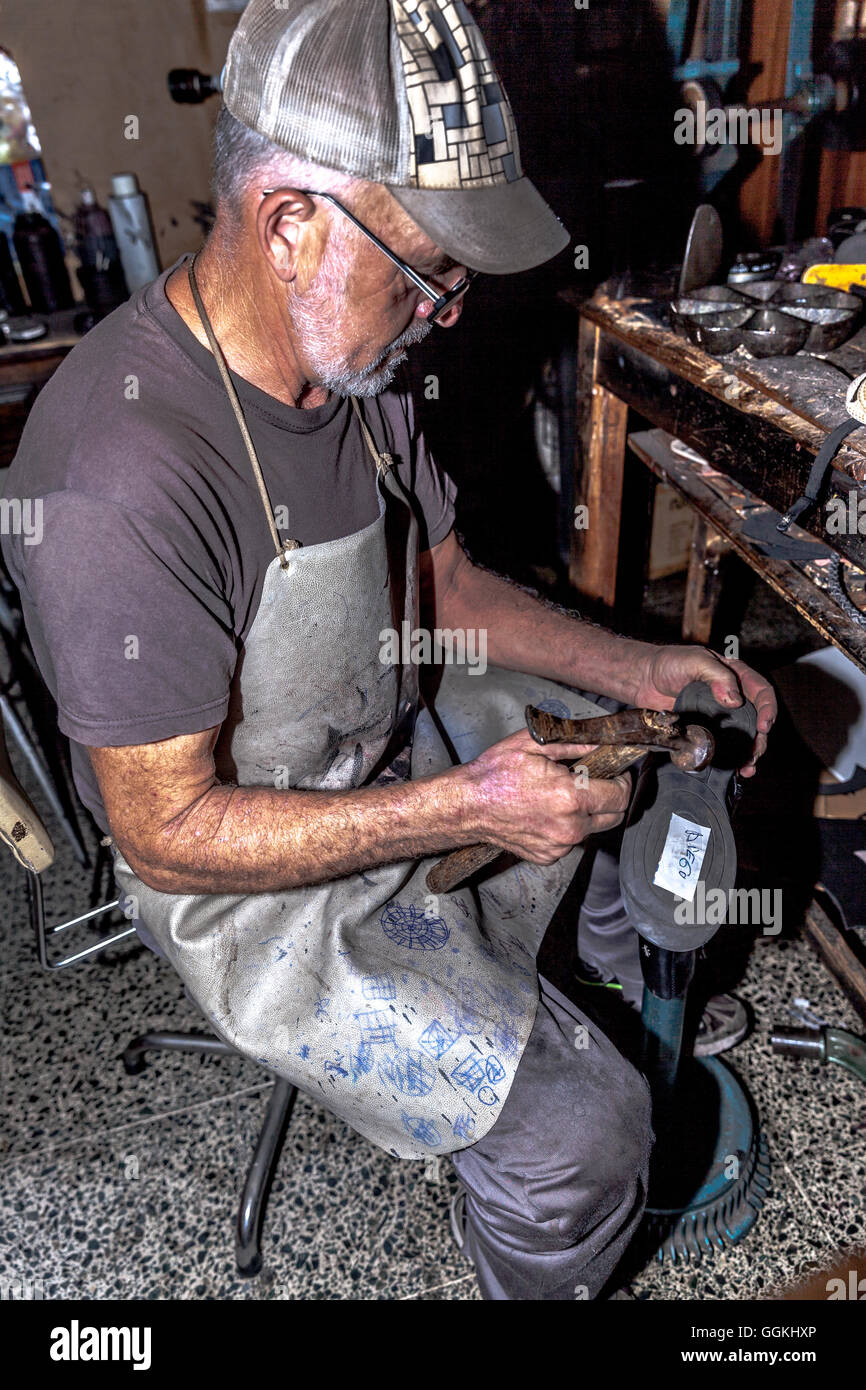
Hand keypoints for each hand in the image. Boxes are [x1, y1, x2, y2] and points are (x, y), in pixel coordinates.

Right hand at [459, 728, 631, 863]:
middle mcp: (569, 827)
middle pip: (614, 817)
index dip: (623, 782)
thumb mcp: (534, 745)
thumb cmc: (495, 774)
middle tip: (596, 782)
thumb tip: (602, 741)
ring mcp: (558, 845)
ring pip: (592, 830)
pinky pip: (570, 842)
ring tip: (563, 796)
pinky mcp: (547, 855)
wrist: (467, 806)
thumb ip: (575, 743)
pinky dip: (566, 827)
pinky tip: (547, 812)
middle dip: (611, 798)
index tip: (618, 774)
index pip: (621, 796)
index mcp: (571, 797)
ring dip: (587, 814)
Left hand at [633, 645, 776, 776]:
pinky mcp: (707, 729)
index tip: (763, 726)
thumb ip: (717, 677)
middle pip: (756, 719)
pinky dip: (731, 758)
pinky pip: (723, 745)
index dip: (767, 709)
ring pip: (743, 735)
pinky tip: (734, 770)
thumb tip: (735, 701)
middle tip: (755, 754)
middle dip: (760, 739)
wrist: (643, 679)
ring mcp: (720, 715)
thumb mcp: (695, 661)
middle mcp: (733, 696)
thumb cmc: (668, 663)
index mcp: (736, 675)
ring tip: (747, 768)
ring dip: (749, 753)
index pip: (761, 691)